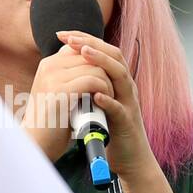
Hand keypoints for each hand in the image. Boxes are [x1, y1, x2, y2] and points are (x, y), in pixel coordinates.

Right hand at [20, 43, 113, 161]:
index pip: (80, 47)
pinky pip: (93, 80)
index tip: (105, 78)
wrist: (36, 145)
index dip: (98, 60)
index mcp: (49, 64)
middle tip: (110, 91)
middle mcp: (49, 66)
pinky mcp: (61, 92)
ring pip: (95, 67)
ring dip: (107, 83)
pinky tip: (102, 102)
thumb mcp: (59, 93)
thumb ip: (71, 78)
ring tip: (106, 98)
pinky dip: (104, 91)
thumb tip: (95, 66)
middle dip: (105, 72)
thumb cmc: (51, 123)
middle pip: (90, 55)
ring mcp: (53, 78)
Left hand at [55, 30, 157, 181]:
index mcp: (116, 81)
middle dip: (92, 44)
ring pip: (121, 76)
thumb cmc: (109, 128)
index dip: (84, 40)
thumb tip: (65, 67)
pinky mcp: (128, 123)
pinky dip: (109, 100)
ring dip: (102, 63)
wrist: (129, 158)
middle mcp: (125, 87)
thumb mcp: (96, 101)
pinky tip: (96, 95)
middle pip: (114, 57)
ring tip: (84, 54)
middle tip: (71, 38)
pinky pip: (120, 109)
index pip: (103, 51)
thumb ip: (87, 84)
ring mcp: (129, 104)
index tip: (63, 34)